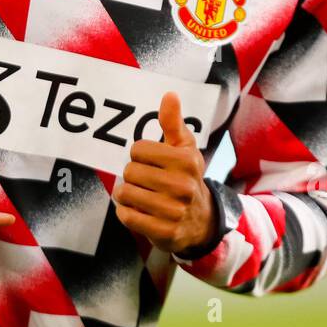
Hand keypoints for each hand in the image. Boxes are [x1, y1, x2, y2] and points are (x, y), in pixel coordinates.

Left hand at [113, 91, 216, 255]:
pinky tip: (138, 210)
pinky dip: (126, 212)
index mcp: (187, 161)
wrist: (201, 220)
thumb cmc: (187, 177)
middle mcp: (183, 186)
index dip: (140, 155)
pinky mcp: (165, 231)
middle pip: (129, 171)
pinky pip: (127, 216)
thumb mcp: (184, 148)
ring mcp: (174, 211)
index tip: (151, 162)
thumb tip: (169, 95)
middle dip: (132, 176)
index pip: (138, 149)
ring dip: (126, 194)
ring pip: (125, 193)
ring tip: (140, 195)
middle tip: (145, 181)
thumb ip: (173, 121)